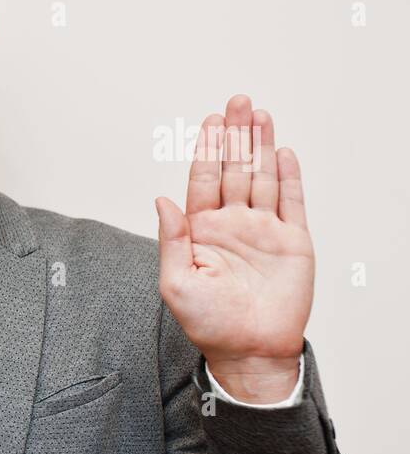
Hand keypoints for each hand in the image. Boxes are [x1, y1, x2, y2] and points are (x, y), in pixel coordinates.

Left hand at [156, 95, 312, 403]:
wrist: (250, 351)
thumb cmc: (208, 323)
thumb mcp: (175, 282)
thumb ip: (171, 239)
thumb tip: (162, 199)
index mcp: (201, 231)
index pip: (204, 181)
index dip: (208, 151)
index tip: (210, 123)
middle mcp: (232, 224)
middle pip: (234, 170)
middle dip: (235, 136)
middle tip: (237, 102)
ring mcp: (263, 230)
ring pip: (261, 178)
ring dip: (260, 146)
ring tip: (259, 115)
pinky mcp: (292, 241)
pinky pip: (291, 202)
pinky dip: (287, 176)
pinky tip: (282, 152)